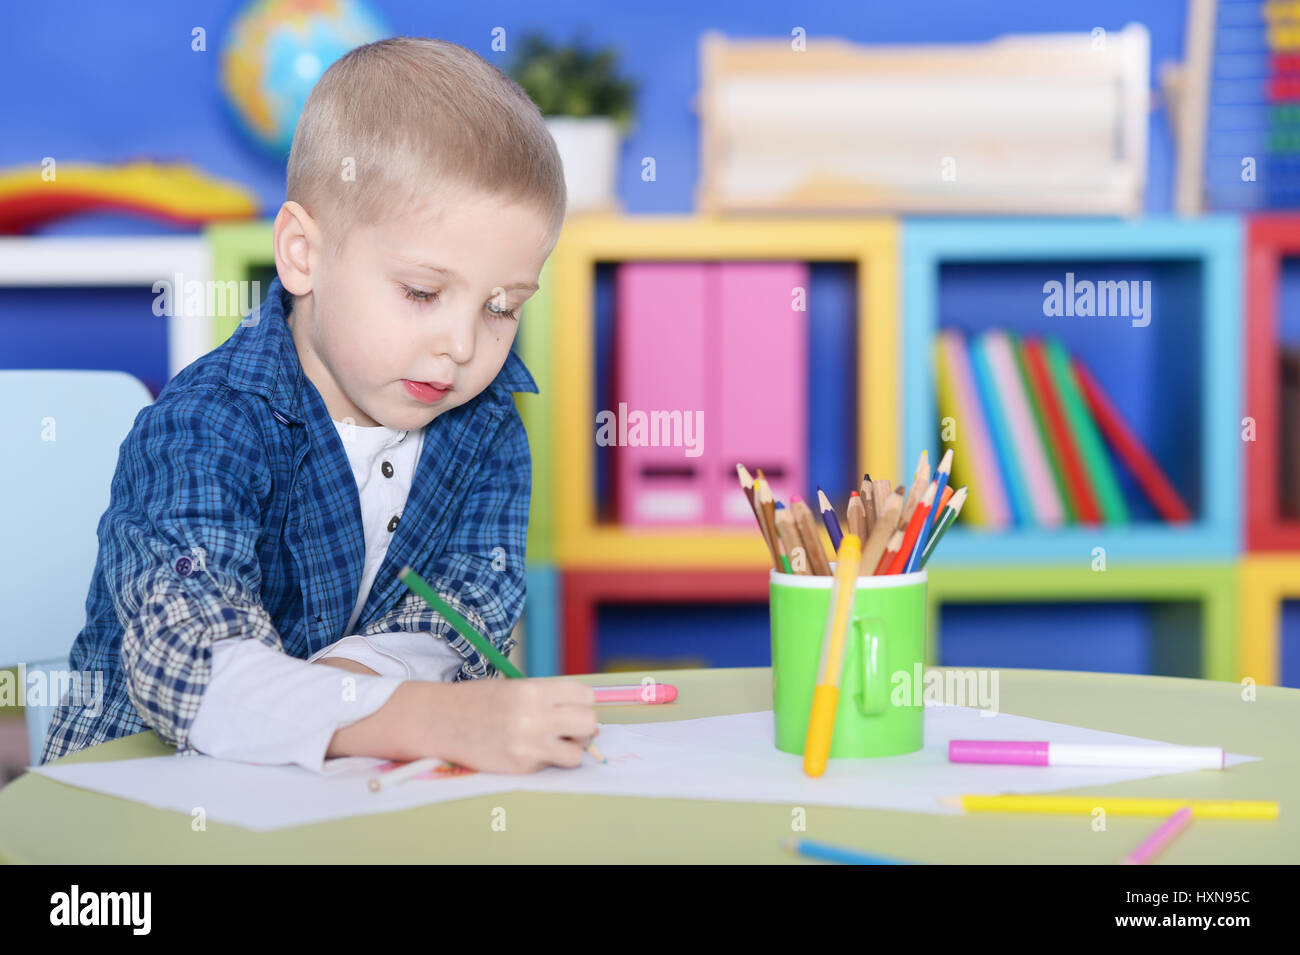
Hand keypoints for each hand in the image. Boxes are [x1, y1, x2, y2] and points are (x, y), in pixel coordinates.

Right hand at [413, 677, 597, 773]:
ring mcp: (528, 745)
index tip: (573, 706)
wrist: (441, 721)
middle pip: (588, 723)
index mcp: (534, 690)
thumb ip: (546, 698)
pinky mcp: (521, 767)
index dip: (583, 702)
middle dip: (584, 726)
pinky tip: (531, 751)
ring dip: (571, 748)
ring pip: (577, 753)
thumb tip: (580, 712)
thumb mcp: (515, 688)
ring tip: (554, 743)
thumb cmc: (479, 701)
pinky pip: (552, 766)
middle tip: (570, 727)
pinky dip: (548, 760)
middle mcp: (534, 717)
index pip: (584, 695)